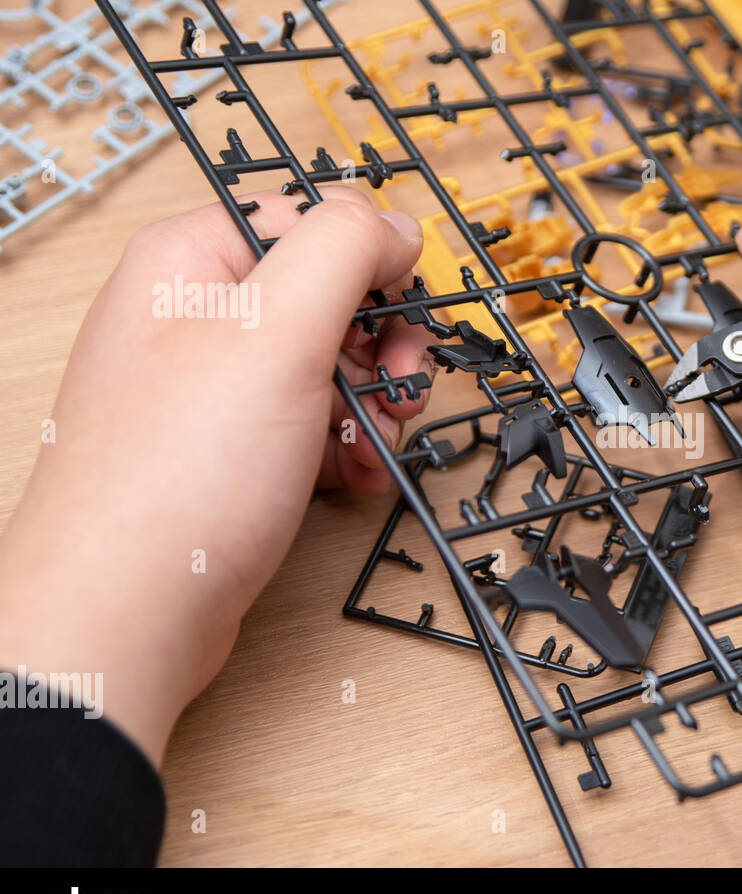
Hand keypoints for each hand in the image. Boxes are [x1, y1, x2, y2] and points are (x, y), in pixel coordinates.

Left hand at [0, 188, 426, 763]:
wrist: (125, 614)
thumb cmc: (175, 479)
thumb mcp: (275, 333)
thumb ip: (343, 252)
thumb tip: (392, 223)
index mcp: (190, 265)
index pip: (309, 221)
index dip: (372, 263)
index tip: (405, 315)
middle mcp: (195, 321)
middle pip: (328, 297)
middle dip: (382, 346)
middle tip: (398, 389)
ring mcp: (213, 391)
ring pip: (329, 367)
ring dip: (374, 405)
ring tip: (377, 446)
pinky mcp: (231, 453)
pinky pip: (312, 426)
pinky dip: (350, 449)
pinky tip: (358, 477)